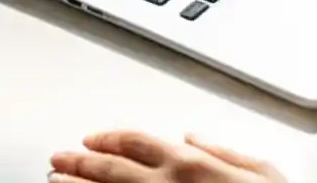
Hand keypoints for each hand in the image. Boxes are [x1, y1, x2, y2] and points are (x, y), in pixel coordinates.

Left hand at [50, 131, 285, 182]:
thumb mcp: (262, 172)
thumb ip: (224, 152)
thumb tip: (195, 137)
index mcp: (190, 164)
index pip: (136, 142)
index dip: (109, 137)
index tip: (92, 138)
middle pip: (108, 167)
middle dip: (79, 160)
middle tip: (59, 157)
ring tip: (54, 180)